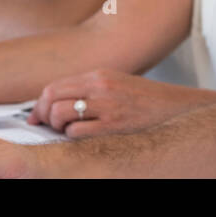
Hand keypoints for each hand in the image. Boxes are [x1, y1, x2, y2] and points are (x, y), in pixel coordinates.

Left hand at [28, 69, 206, 137]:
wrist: (178, 111)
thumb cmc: (148, 102)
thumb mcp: (117, 85)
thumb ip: (90, 90)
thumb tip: (60, 102)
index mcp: (99, 75)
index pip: (55, 85)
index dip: (41, 103)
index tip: (37, 115)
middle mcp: (100, 87)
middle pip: (52, 97)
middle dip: (43, 114)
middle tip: (46, 126)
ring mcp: (106, 106)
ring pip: (61, 114)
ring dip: (57, 127)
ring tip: (66, 133)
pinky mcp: (113, 126)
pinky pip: (77, 133)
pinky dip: (72, 139)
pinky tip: (82, 141)